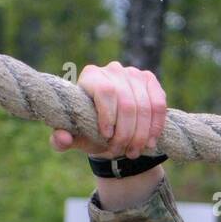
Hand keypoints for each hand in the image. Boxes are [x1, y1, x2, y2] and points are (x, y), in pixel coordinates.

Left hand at [51, 61, 166, 159]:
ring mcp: (133, 73)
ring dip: (141, 133)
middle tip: (123, 151)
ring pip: (144, 105)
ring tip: (135, 151)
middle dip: (126, 132)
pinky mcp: (149, 81)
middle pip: (126, 101)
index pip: (104, 91)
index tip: (107, 136)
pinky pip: (158, 103)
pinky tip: (150, 141)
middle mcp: (112, 70)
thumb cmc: (90, 131)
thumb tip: (62, 138)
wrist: (113, 130)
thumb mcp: (75, 138)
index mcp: (90, 76)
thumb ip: (62, 140)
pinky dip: (156, 125)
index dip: (108, 115)